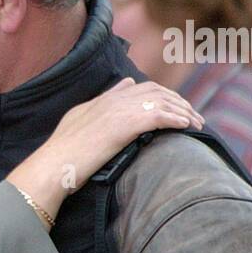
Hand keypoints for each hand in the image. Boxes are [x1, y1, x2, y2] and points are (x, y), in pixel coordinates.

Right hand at [6, 78, 202, 225]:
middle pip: (155, 91)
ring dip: (183, 111)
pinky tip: (187, 126)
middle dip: (177, 101)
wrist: (54, 164)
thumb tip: (113, 100)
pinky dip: (176, 119)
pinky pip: (160, 116)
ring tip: (197, 123)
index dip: (160, 94)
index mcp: (101, 101)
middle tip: (193, 116)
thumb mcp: (76, 125)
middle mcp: (112, 101)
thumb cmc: (61, 154)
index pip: (137, 88)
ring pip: (161, 102)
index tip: (174, 104)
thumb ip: (94, 110)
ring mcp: (119, 110)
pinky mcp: (125, 125)